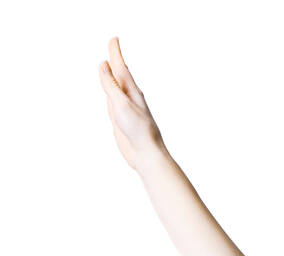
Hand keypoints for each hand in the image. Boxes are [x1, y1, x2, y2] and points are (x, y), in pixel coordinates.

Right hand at [97, 37, 164, 170]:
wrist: (145, 154)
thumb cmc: (138, 130)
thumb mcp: (121, 104)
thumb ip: (111, 85)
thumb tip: (103, 65)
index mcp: (132, 90)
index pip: (121, 66)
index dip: (116, 52)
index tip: (114, 39)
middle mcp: (128, 97)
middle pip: (118, 73)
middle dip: (114, 59)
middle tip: (112, 46)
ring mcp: (124, 108)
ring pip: (115, 87)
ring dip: (111, 75)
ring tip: (108, 66)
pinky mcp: (121, 120)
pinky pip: (112, 101)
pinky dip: (109, 92)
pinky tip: (110, 92)